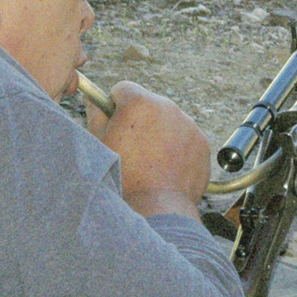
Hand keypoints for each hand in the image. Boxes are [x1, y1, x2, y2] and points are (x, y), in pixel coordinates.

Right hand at [86, 81, 210, 218]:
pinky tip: (167, 168)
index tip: (115, 124)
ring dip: (160, 133)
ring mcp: (188, 124)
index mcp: (139, 102)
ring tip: (150, 162)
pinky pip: (186, 138)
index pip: (123, 89)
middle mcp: (167, 107)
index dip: (116, 106)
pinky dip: (178, 148)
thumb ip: (96, 115)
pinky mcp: (202, 142)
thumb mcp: (100, 144)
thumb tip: (95, 100)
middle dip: (140, 120)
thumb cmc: (123, 176)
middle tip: (132, 148)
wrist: (157, 207)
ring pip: (169, 121)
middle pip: (149, 104)